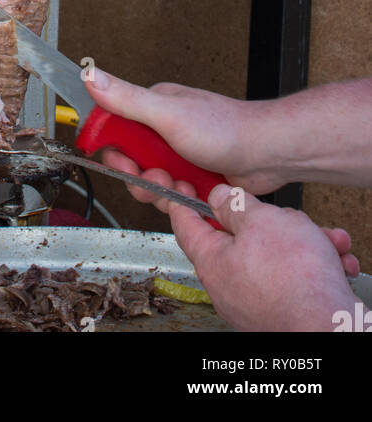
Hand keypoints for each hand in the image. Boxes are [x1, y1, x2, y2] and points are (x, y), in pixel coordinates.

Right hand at [87, 68, 284, 194]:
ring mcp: (179, 155)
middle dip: (140, 177)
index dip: (111, 150)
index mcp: (153, 108)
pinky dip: (182, 199)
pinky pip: (174, 195)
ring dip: (163, 191)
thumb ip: (126, 99)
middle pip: (131, 162)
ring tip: (181, 186)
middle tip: (156, 178)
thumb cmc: (225, 128)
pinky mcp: (194, 177)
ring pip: (152, 182)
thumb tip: (91, 76)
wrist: (267, 154)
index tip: (120, 163)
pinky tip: (196, 194)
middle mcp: (164, 130)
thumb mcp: (167, 113)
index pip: (114, 128)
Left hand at [167, 184, 359, 331]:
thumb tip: (220, 198)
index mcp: (213, 262)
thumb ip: (235, 204)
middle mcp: (228, 286)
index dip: (183, 202)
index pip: (186, 226)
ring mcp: (254, 301)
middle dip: (269, 221)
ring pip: (273, 255)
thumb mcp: (260, 220)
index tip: (182, 188)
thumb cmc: (296, 278)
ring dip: (300, 241)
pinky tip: (333, 260)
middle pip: (240, 238)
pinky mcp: (281, 310)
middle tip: (285, 216)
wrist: (332, 326)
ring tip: (322, 240)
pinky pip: (291, 277)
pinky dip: (312, 264)